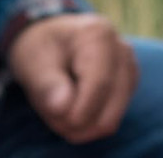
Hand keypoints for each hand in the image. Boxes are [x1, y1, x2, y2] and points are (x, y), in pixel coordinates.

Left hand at [7, 14, 138, 144]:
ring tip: (61, 110)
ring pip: (111, 121)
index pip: (99, 85)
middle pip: (108, 111)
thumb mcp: (34, 61)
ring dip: (81, 127)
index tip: (55, 116)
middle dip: (77, 124)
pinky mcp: (129, 83)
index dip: (77, 112)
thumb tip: (64, 108)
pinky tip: (75, 107)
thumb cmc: (42, 48)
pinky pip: (111, 120)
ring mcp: (129, 67)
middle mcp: (121, 49)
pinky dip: (90, 123)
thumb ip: (47, 84)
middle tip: (52, 115)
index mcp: (98, 36)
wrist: (54, 39)